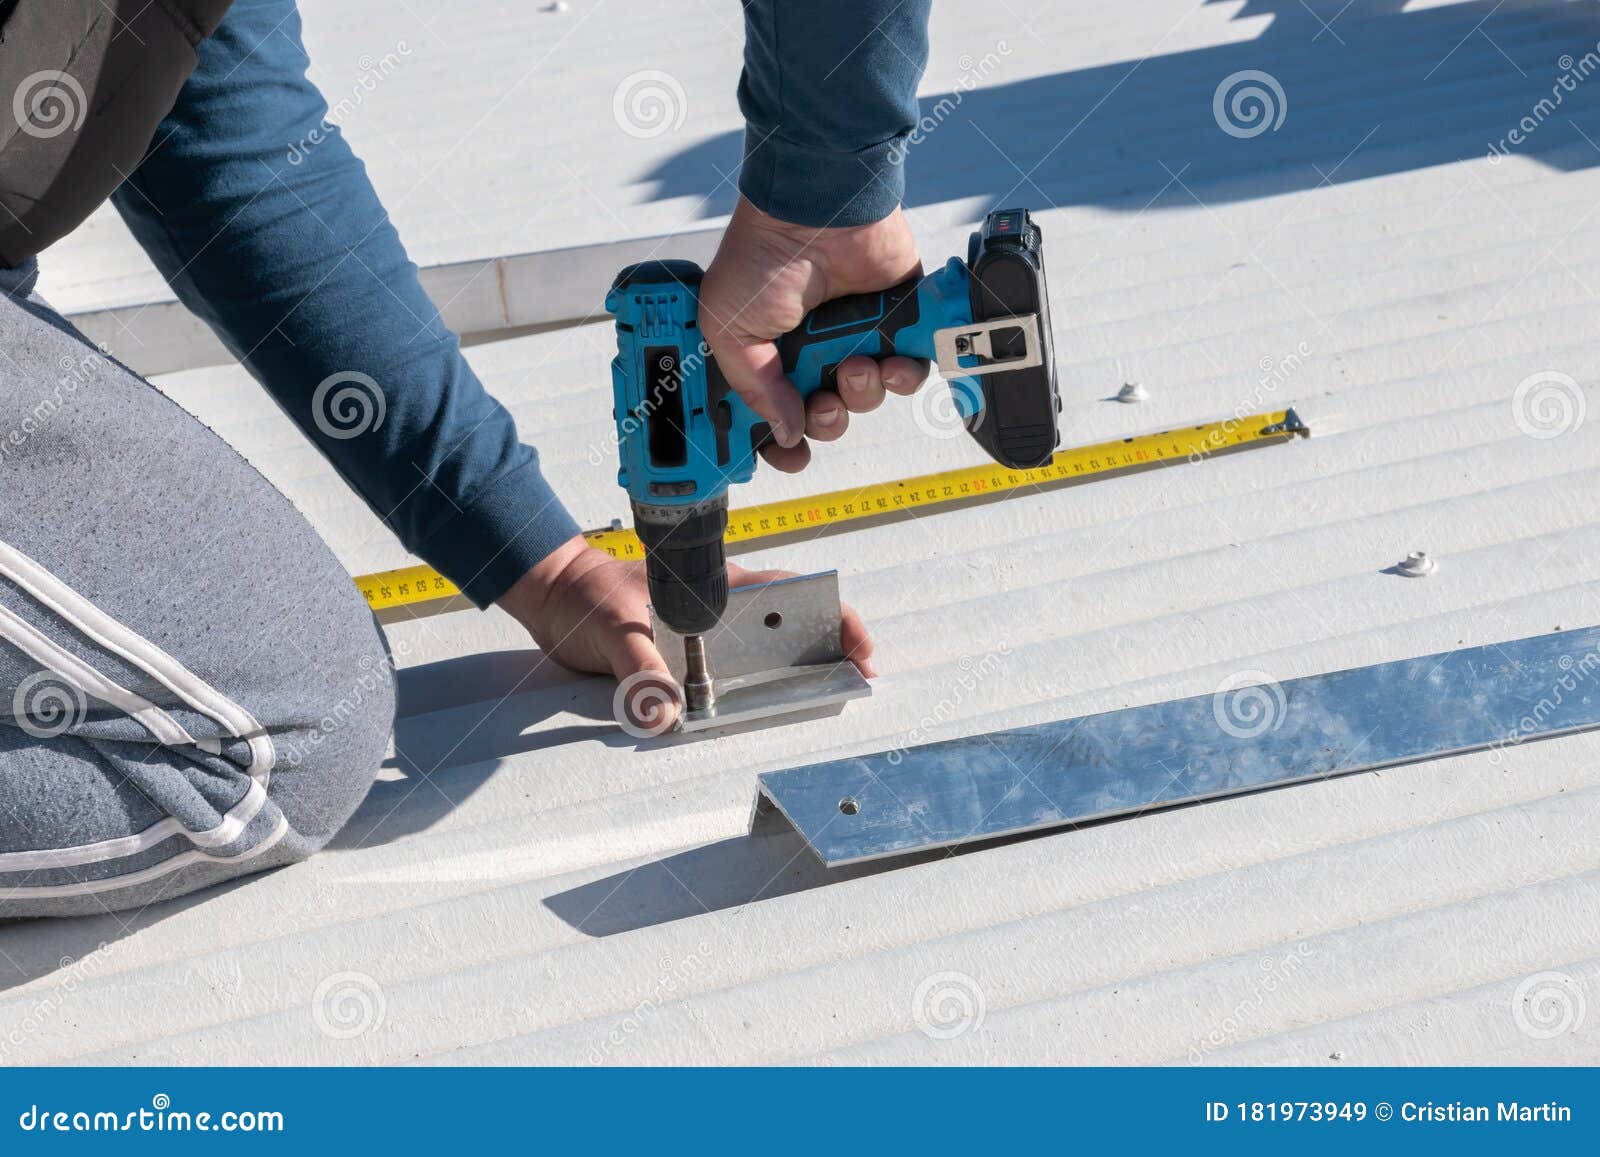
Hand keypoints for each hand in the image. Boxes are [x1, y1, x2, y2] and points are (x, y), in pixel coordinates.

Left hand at [498, 535, 874, 731]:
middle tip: (853, 681)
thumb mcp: (611, 628)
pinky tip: (758, 714)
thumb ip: (638, 668)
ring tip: (820, 700)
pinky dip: (749, 695)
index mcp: (718, 587)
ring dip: (792, 676)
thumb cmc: (584, 595)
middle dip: (827, 652)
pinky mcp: (688, 657)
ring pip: (764, 655)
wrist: (551, 595)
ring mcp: (707, 633)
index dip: (833, 616)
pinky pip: (729, 678)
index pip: (792, 592)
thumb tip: (663, 712)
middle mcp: (721, 609)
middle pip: (790, 627)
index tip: (856, 646)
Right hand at [698, 197, 930, 472]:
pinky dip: (902, 375)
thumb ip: (754, 389)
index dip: (780, 444)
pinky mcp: (893, 323)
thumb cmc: (761, 255)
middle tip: (822, 401)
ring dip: (862, 393)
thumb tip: (784, 431)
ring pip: (866, 398)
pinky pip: (906, 371)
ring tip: (854, 365)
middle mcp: (808, 351)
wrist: (815, 210)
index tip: (788, 456)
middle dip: (826, 420)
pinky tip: (889, 362)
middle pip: (824, 417)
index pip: (771, 417)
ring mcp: (851, 337)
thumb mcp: (729, 330)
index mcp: (765, 355)